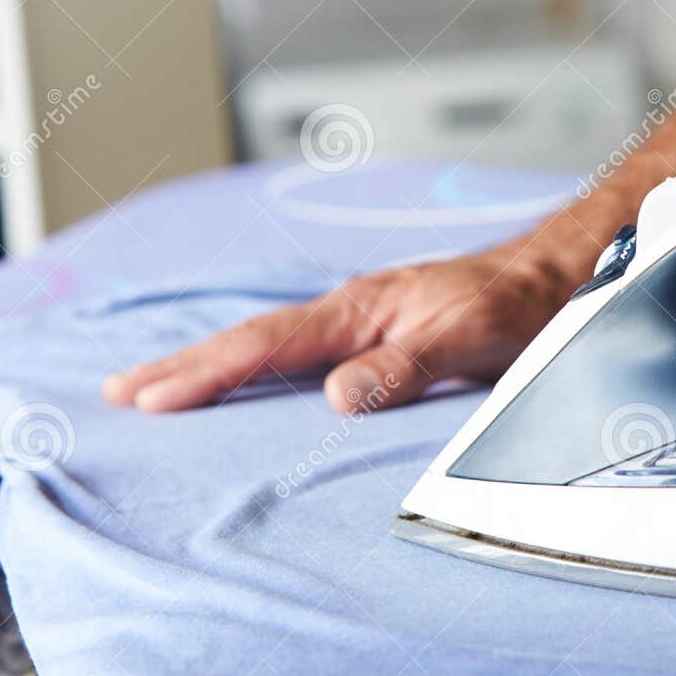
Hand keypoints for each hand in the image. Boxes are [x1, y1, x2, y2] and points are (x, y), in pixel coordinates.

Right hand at [103, 248, 577, 413]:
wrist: (556, 276)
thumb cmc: (519, 305)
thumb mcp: (470, 338)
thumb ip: (406, 366)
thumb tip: (334, 397)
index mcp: (362, 309)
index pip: (268, 344)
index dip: (207, 373)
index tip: (150, 398)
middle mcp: (353, 311)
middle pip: (253, 340)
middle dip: (185, 367)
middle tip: (119, 394)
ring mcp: (364, 320)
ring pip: (272, 344)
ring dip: (214, 366)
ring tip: (158, 387)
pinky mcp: (380, 332)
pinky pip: (301, 351)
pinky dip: (259, 366)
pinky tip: (248, 382)